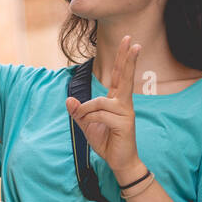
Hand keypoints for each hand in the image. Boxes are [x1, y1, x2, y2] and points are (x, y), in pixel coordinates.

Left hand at [66, 34, 144, 179]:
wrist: (119, 161)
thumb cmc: (106, 141)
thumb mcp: (87, 125)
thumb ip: (78, 112)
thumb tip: (69, 100)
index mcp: (117, 100)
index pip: (120, 75)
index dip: (124, 58)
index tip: (130, 42)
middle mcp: (124, 103)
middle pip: (125, 76)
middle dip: (127, 58)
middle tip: (133, 40)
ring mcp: (126, 113)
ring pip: (100, 102)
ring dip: (86, 111)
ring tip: (84, 119)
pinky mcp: (125, 124)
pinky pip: (101, 115)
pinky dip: (91, 119)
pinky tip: (93, 127)